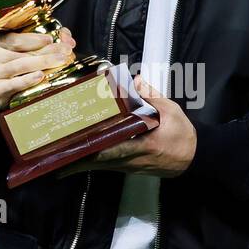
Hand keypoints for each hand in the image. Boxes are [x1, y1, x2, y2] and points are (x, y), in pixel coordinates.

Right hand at [0, 26, 75, 110]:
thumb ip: (49, 41)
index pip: (17, 38)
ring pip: (20, 65)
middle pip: (23, 52)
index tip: (51, 38)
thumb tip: (68, 39)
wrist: (4, 90)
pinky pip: (14, 84)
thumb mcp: (31, 49)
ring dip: (42, 62)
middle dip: (47, 51)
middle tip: (66, 50)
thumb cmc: (21, 65)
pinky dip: (27, 80)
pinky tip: (40, 76)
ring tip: (60, 60)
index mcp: (1, 41)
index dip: (35, 38)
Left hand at [55, 74, 197, 179]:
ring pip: (100, 165)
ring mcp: (129, 166)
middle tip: (54, 157)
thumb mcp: (171, 111)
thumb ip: (152, 96)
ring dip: (80, 163)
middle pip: (99, 161)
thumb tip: (135, 81)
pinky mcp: (127, 167)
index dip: (95, 149)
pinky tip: (76, 158)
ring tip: (57, 159)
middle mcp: (132, 159)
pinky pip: (105, 165)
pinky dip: (90, 162)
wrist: (194, 158)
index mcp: (144, 145)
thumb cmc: (182, 135)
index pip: (116, 148)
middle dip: (76, 160)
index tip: (76, 149)